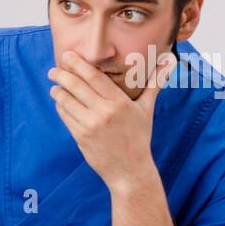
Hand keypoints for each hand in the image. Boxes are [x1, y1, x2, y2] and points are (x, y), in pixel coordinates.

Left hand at [47, 49, 173, 192]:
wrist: (129, 170)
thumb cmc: (139, 137)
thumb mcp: (147, 108)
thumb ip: (155, 83)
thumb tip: (171, 60)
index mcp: (120, 102)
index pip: (95, 77)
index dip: (79, 65)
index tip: (68, 55)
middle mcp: (104, 112)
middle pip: (77, 86)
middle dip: (62, 76)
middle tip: (53, 70)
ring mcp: (90, 125)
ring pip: (67, 102)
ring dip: (58, 92)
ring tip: (55, 86)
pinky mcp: (80, 137)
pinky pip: (65, 116)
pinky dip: (60, 107)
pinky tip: (60, 102)